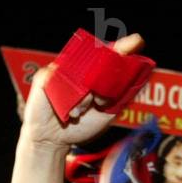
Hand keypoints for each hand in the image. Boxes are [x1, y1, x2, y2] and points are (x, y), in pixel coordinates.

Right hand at [20, 34, 144, 149]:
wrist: (55, 141)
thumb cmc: (81, 125)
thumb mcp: (107, 114)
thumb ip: (120, 97)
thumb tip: (134, 81)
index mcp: (95, 74)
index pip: (111, 56)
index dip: (123, 47)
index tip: (137, 41)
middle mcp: (79, 68)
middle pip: (97, 62)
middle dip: (104, 84)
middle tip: (101, 103)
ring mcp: (62, 70)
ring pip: (79, 75)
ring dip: (86, 97)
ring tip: (80, 113)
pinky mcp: (45, 76)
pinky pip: (62, 80)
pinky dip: (69, 99)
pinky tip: (69, 112)